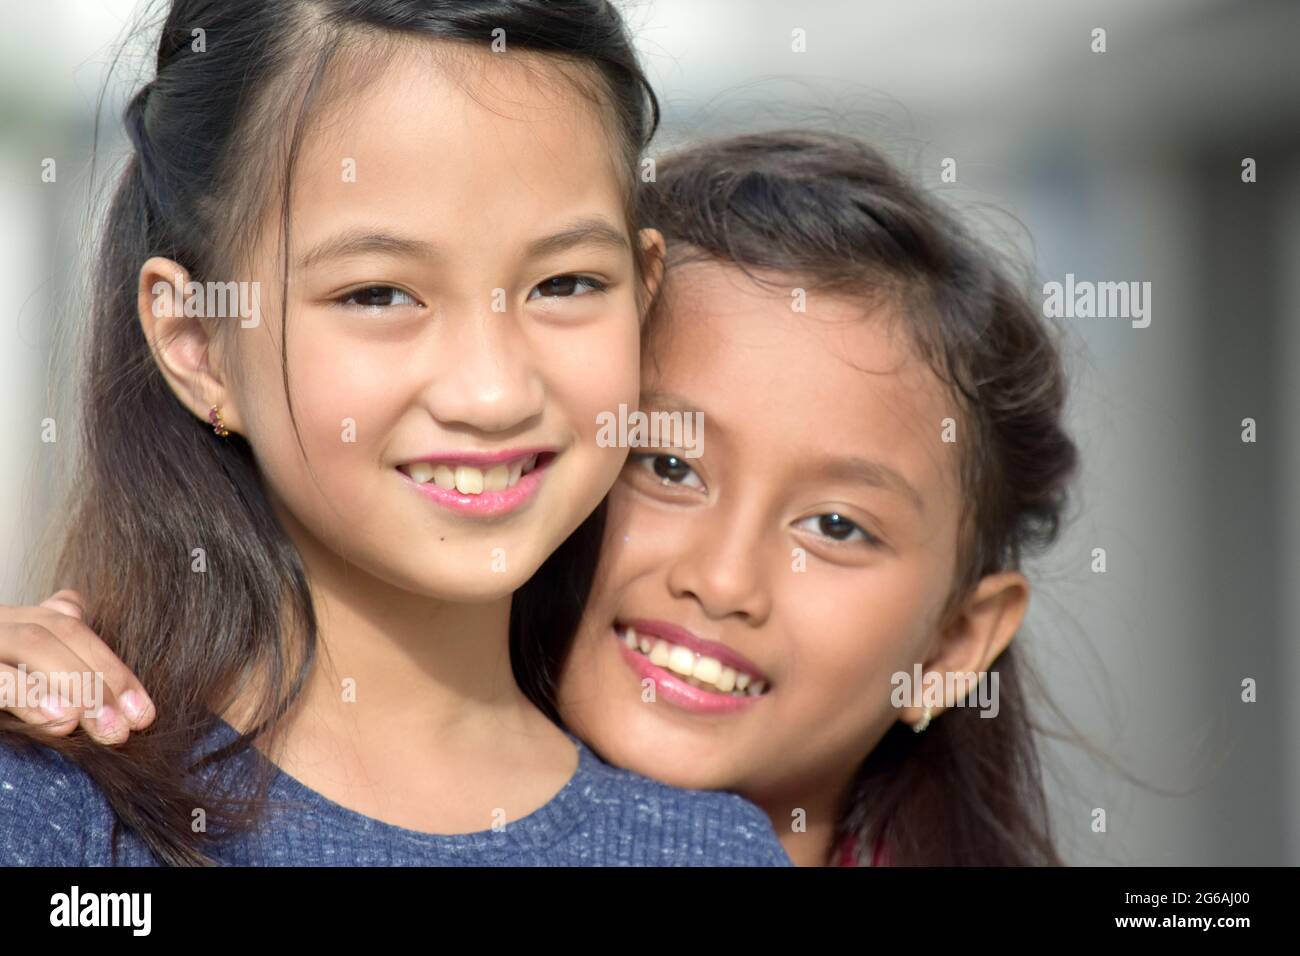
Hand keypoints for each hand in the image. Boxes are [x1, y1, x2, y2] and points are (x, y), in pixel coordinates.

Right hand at [0, 590, 154, 744]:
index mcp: (17, 619)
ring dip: (79, 684)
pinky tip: (59, 717)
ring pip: (34, 643)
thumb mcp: (22, 670)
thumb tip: (86, 657)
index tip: (144, 713)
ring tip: (105, 726)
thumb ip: (54, 658)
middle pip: (61, 632)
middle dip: (105, 678)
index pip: (75, 629)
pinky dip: (29, 694)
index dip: (114, 667)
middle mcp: (1, 621)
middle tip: (130, 726)